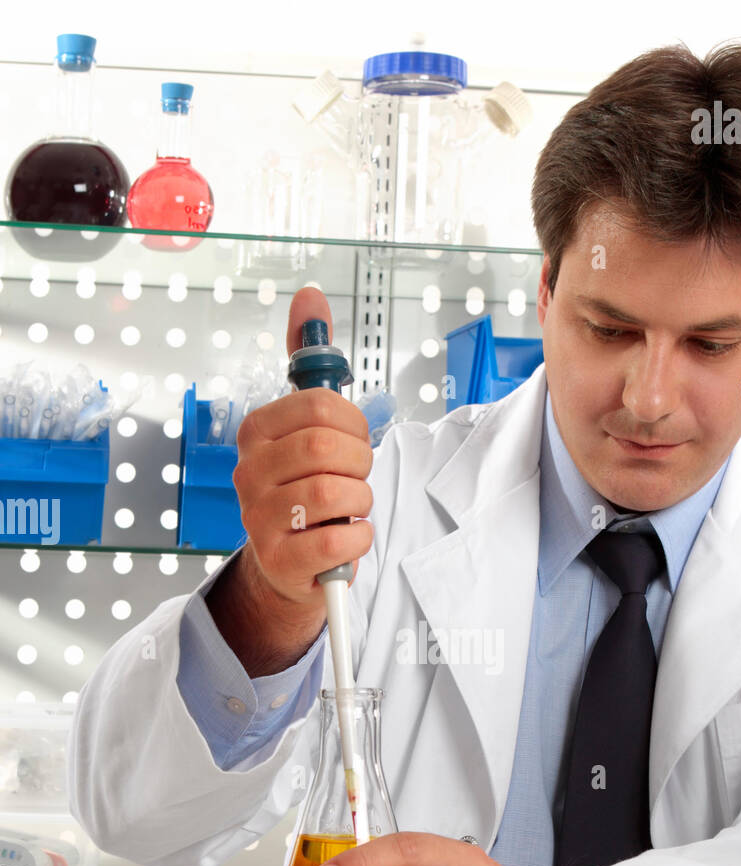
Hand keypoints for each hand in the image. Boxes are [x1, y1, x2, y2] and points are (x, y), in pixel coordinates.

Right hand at [232, 285, 373, 622]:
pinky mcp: (279, 560)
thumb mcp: (307, 424)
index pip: (319, 407)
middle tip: (353, 479)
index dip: (354, 424)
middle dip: (358, 465)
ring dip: (359, 503)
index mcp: (257, 432)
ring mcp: (258, 518)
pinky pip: (336, 540)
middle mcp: (249, 472)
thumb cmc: (305, 488)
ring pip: (333, 494)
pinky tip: (346, 537)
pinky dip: (356, 539)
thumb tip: (311, 295)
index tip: (354, 441)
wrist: (290, 563)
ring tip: (348, 510)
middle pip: (327, 449)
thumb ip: (311, 361)